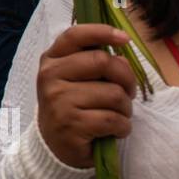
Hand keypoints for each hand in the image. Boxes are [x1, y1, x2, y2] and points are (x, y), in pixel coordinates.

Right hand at [36, 24, 135, 168]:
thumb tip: (123, 59)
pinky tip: (115, 131)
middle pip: (102, 61)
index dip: (102, 32)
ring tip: (118, 116)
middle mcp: (50, 77)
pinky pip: (113, 119)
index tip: (124, 39)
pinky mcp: (71, 125)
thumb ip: (98, 63)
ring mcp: (58, 101)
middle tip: (128, 92)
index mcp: (51, 60)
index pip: (75, 36)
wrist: (55, 147)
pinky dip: (123, 127)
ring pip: (113, 94)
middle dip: (126, 78)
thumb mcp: (78, 80)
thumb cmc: (73, 107)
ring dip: (126, 108)